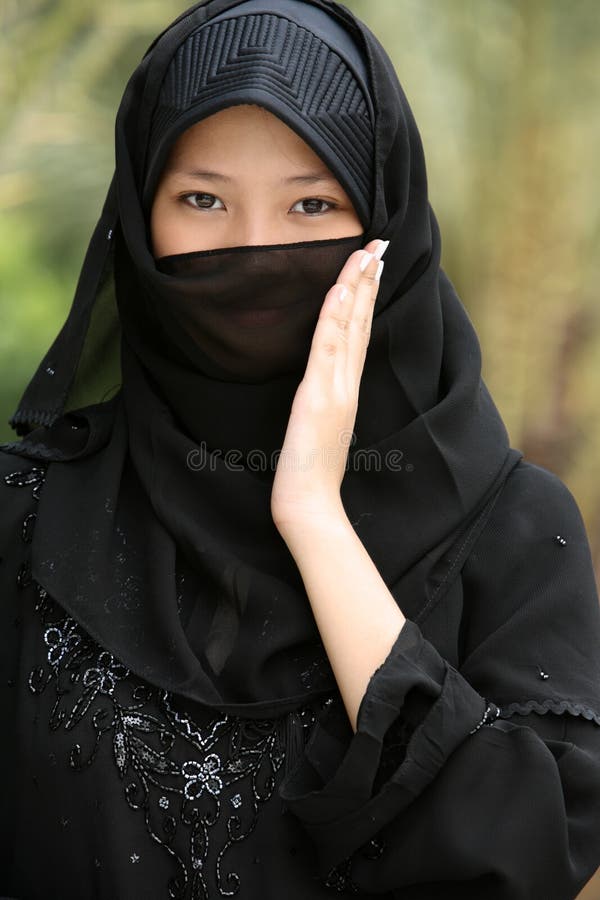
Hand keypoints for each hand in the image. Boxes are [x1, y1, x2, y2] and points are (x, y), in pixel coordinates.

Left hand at [271, 238, 388, 536]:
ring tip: (366, 251)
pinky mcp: (318, 398)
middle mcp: (345, 384)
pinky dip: (335, 317)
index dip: (366, 297)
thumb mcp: (322, 427)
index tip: (372, 264)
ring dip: (356, 287)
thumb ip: (327, 401)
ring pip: (347, 328)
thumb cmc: (313, 472)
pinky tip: (340, 289)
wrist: (310, 503)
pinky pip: (327, 349)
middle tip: (379, 242)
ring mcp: (334, 389)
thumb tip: (325, 385)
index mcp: (346, 389)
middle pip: (359, 323)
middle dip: (369, 280)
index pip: (357, 333)